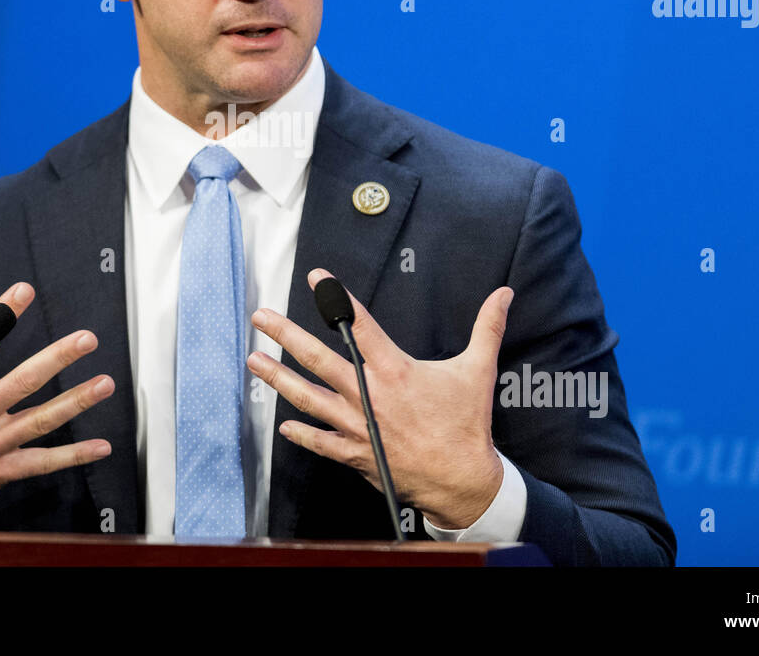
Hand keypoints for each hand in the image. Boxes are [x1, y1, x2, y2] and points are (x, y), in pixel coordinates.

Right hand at [0, 282, 113, 528]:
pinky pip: (43, 462)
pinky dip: (74, 455)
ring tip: (106, 383)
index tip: (25, 290)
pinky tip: (102, 446)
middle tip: (88, 339)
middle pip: (23, 380)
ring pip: (41, 420)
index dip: (3, 314)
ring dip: (77, 401)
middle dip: (59, 358)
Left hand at [247, 268, 512, 530]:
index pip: (359, 325)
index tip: (317, 276)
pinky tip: (282, 426)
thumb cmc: (467, 424)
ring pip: (308, 398)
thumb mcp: (477, 370)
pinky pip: (320, 443)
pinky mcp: (356, 453)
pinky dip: (301, 434)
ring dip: (278, 378)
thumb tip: (504, 294)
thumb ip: (487, 328)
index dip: (336, 297)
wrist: (462, 481)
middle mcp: (370, 396)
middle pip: (319, 359)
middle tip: (261, 318)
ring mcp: (358, 426)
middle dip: (286, 335)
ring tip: (254, 360)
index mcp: (395, 371)